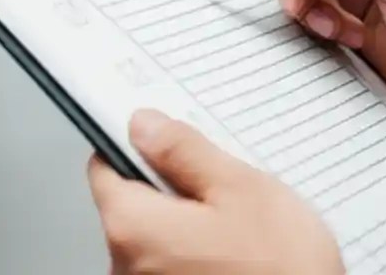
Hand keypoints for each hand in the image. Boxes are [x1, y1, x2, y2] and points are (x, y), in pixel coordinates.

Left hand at [87, 110, 342, 274]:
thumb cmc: (280, 269)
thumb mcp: (240, 189)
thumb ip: (183, 151)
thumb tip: (143, 126)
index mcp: (130, 226)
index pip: (104, 167)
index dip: (137, 148)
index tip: (171, 144)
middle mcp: (124, 266)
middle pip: (131, 204)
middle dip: (172, 190)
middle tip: (223, 190)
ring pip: (155, 237)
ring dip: (188, 226)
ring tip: (239, 230)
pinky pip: (171, 265)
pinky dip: (196, 255)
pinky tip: (236, 257)